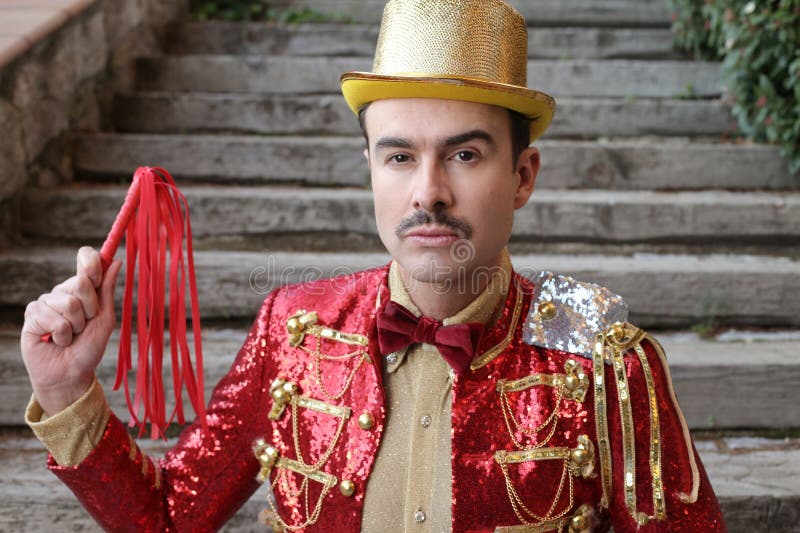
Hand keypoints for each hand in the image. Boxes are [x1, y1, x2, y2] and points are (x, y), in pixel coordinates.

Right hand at [20, 247, 121, 415]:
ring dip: (76, 326)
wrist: (71, 373)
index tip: (98, 278)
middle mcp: (63, 291)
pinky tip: (57, 341)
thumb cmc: (88, 347)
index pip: (85, 257)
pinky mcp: (32, 314)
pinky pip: (55, 319)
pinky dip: (62, 335)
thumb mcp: (104, 318)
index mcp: (83, 288)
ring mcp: (46, 301)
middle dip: (91, 309)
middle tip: (85, 325)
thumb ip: (107, 290)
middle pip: (81, 282)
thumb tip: (115, 261)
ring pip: (69, 303)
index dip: (92, 262)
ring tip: (70, 336)